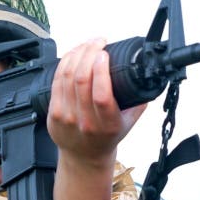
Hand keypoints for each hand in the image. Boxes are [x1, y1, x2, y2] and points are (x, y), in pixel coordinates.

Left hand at [47, 38, 146, 166]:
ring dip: (77, 54)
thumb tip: (146, 74)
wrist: (84, 157)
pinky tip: (74, 54)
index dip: (101, 70)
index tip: (105, 54)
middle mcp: (86, 122)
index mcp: (107, 125)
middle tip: (98, 42)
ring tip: (88, 45)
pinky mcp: (53, 113)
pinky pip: (56, 81)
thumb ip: (138, 100)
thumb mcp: (129, 122)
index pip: (101, 95)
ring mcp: (66, 117)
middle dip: (89, 53)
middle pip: (81, 80)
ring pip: (67, 77)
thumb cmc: (107, 137)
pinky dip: (65, 62)